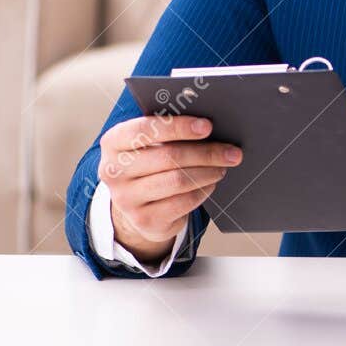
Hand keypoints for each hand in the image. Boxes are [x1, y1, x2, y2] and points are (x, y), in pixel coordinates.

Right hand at [98, 114, 242, 263]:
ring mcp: (126, 198)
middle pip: (168, 157)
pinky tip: (211, 183)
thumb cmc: (149, 162)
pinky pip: (183, 202)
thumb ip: (168, 130)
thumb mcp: (149, 143)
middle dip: (206, 152)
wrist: (136, 203)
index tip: (208, 126)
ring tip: (223, 166)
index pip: (145, 130)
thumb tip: (207, 125)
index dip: (179, 127)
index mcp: (113, 143)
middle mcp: (114, 171)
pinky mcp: (144, 219)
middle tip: (231, 151)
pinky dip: (203, 190)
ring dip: (208, 172)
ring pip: (178, 180)